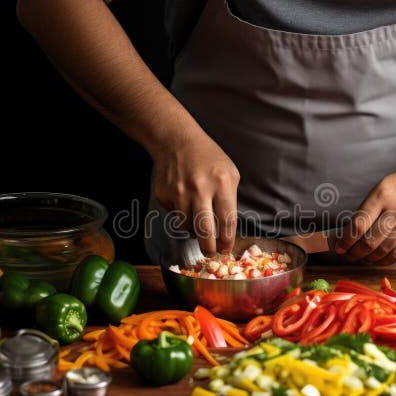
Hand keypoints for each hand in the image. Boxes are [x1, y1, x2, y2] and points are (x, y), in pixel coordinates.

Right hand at [151, 130, 239, 255]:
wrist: (177, 141)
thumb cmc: (208, 158)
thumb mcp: (230, 173)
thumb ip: (231, 199)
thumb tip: (228, 230)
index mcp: (222, 183)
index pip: (228, 221)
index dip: (227, 241)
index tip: (226, 250)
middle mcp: (201, 189)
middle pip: (205, 232)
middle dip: (209, 249)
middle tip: (210, 253)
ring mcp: (179, 192)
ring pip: (187, 227)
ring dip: (193, 229)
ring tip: (196, 219)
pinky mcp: (164, 194)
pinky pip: (174, 215)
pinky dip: (180, 214)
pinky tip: (182, 199)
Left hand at [335, 164, 395, 264]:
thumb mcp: (384, 186)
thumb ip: (369, 207)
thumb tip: (352, 231)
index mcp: (382, 194)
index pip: (359, 224)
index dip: (346, 240)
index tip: (339, 247)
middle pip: (370, 240)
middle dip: (355, 253)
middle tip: (348, 257)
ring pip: (384, 249)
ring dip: (369, 258)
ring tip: (361, 259)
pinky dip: (386, 260)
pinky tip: (378, 261)